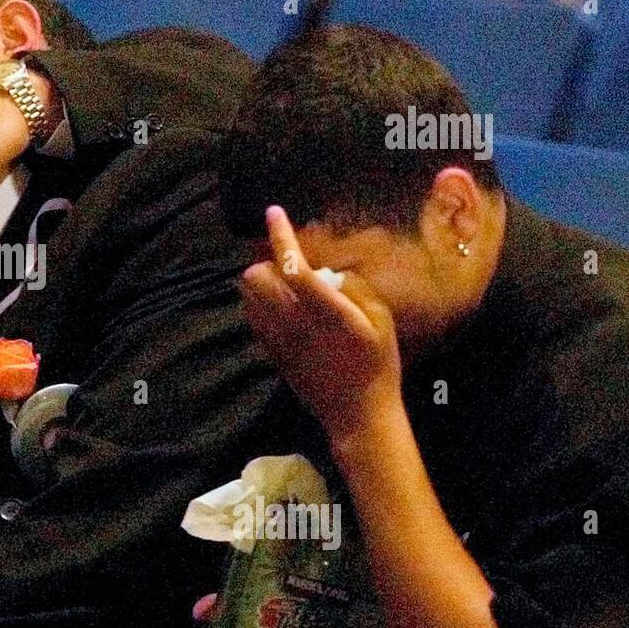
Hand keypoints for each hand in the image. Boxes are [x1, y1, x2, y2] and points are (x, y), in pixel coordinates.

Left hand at [239, 206, 402, 440]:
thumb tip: (328, 271)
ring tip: (286, 288)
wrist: (357, 414)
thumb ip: (353, 287)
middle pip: (256, 276)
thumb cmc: (377, 364)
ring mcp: (278, 340)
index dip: (282, 236)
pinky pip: (251, 318)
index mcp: (325, 310)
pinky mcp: (271, 353)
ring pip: (248, 296)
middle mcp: (294, 322)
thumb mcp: (380, 320)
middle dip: (268, 262)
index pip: (294, 265)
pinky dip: (259, 305)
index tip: (274, 213)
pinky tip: (282, 310)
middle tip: (290, 267)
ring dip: (261, 283)